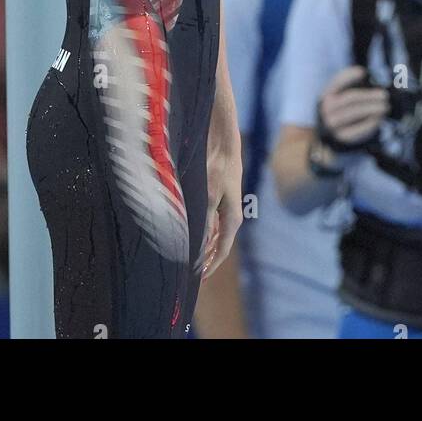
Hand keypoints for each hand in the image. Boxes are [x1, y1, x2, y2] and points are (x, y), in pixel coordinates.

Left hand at [202, 145, 241, 278]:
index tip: (197, 279)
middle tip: (190, 274)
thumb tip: (199, 246)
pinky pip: (212, 221)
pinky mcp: (219, 197)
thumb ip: (205, 222)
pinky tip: (191, 235)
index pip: (222, 251)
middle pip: (219, 244)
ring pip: (214, 233)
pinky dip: (202, 231)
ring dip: (203, 246)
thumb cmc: (217, 166)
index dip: (210, 266)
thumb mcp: (208, 195)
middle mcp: (231, 215)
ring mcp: (225, 206)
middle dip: (206, 260)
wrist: (223, 141)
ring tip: (188, 258)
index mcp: (233, 219)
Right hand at [318, 65, 388, 146]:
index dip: (349, 76)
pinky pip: (358, 129)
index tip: (363, 72)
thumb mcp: (339, 96)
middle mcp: (326, 109)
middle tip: (384, 95)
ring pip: (355, 113)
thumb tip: (367, 76)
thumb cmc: (341, 109)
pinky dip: (370, 123)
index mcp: (326, 95)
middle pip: (350, 98)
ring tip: (385, 106)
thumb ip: (351, 86)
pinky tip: (378, 119)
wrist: (330, 133)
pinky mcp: (342, 136)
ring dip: (372, 108)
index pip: (336, 82)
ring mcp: (333, 123)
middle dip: (369, 95)